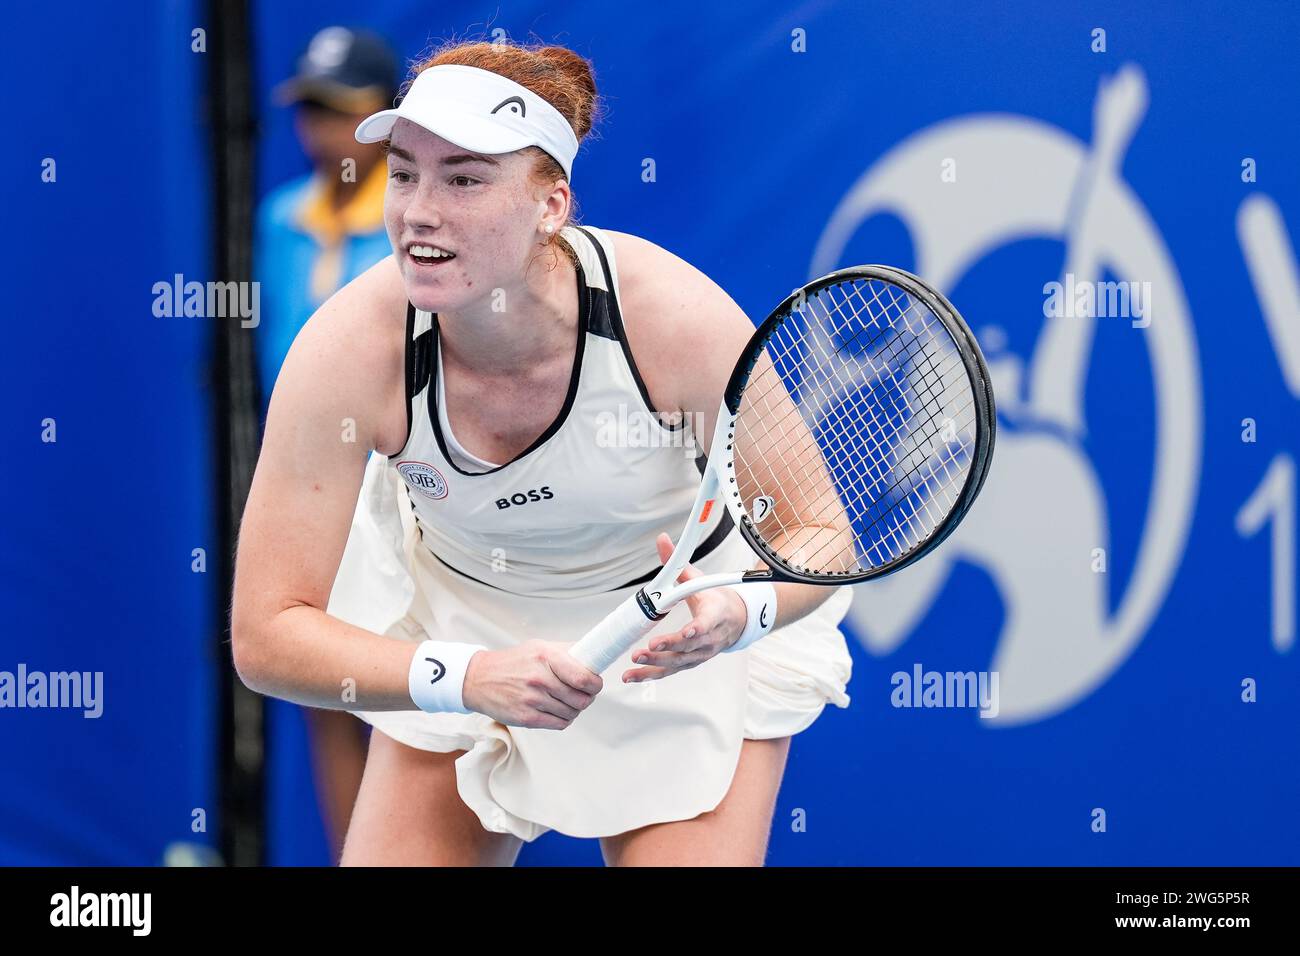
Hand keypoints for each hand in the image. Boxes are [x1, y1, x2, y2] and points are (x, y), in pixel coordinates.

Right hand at [463, 640, 603, 729]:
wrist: (479, 679)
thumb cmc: (513, 662)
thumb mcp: (539, 647)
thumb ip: (567, 652)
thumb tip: (594, 656)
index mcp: (546, 657)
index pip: (584, 678)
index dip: (595, 684)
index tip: (594, 684)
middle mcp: (540, 678)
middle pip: (581, 699)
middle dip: (586, 698)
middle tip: (582, 694)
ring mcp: (533, 700)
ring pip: (572, 713)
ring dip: (574, 709)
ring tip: (566, 701)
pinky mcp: (526, 718)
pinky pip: (559, 724)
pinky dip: (563, 719)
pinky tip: (557, 711)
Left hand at [622, 533, 747, 683]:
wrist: (736, 621)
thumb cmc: (716, 600)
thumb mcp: (700, 578)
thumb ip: (677, 563)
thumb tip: (663, 541)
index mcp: (715, 614)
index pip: (707, 623)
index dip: (697, 628)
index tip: (688, 631)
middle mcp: (709, 638)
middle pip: (689, 646)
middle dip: (668, 648)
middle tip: (648, 648)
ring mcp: (701, 653)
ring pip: (679, 663)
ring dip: (655, 666)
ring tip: (634, 664)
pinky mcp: (691, 662)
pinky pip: (671, 671)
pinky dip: (651, 675)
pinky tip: (633, 676)